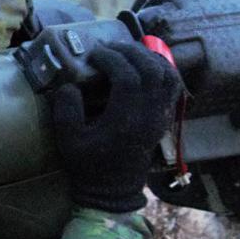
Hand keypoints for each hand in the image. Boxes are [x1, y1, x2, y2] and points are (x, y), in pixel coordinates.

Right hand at [48, 39, 182, 211]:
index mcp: (125, 121)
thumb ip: (66, 110)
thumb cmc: (88, 166)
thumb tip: (71, 85)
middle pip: (150, 70)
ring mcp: (160, 116)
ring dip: (148, 57)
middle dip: (129, 51)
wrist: (113, 191)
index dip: (111, 58)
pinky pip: (173, 85)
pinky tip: (145, 65)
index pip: (128, 76)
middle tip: (109, 48)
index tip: (93, 55)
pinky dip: (162, 68)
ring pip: (166, 74)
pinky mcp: (164, 118)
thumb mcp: (68, 141)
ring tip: (127, 52)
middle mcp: (148, 116)